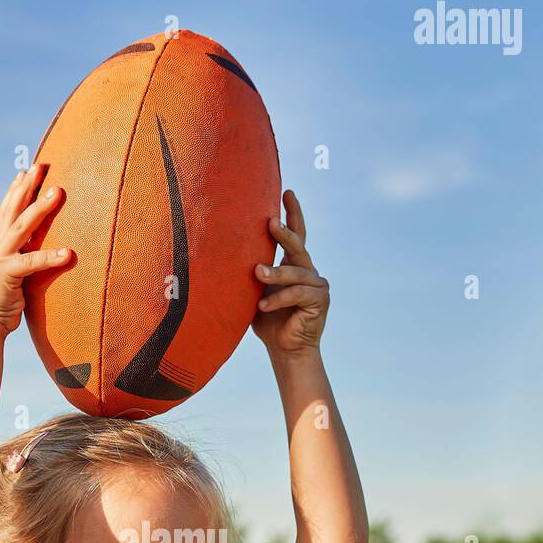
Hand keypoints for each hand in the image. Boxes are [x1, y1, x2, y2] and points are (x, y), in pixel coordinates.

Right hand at [0, 166, 70, 334]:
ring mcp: (1, 260)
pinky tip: (68, 253)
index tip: (24, 172)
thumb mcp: (16, 278)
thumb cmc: (4, 304)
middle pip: (13, 210)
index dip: (15, 191)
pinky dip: (50, 258)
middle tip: (40, 166)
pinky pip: (31, 263)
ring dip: (40, 208)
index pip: (6, 212)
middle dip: (26, 187)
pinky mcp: (7, 276)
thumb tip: (41, 258)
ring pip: (21, 228)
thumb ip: (25, 263)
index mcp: (0, 248)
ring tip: (58, 192)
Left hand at [251, 189, 328, 357]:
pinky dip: (279, 298)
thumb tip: (222, 253)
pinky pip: (298, 293)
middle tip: (270, 222)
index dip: (293, 213)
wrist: (284, 350)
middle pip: (298, 246)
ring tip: (256, 274)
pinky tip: (263, 306)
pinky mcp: (320, 300)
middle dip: (284, 233)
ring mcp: (318, 284)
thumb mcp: (256, 293)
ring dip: (274, 273)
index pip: (296, 234)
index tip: (287, 191)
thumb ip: (252, 274)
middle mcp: (308, 270)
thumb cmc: (268, 321)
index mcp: (294, 265)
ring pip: (295, 272)